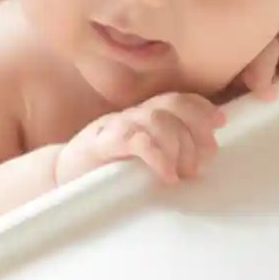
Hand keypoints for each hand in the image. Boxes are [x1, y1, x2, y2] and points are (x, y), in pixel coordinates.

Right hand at [54, 93, 227, 185]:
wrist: (58, 180)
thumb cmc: (103, 171)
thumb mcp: (139, 158)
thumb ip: (166, 151)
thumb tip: (202, 158)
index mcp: (141, 116)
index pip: (176, 100)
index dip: (201, 107)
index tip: (221, 122)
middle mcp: (130, 116)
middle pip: (172, 106)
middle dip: (195, 129)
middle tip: (202, 161)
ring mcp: (115, 127)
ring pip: (157, 120)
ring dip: (179, 146)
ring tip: (184, 172)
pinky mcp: (101, 145)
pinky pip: (136, 141)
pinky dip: (158, 157)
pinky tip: (167, 175)